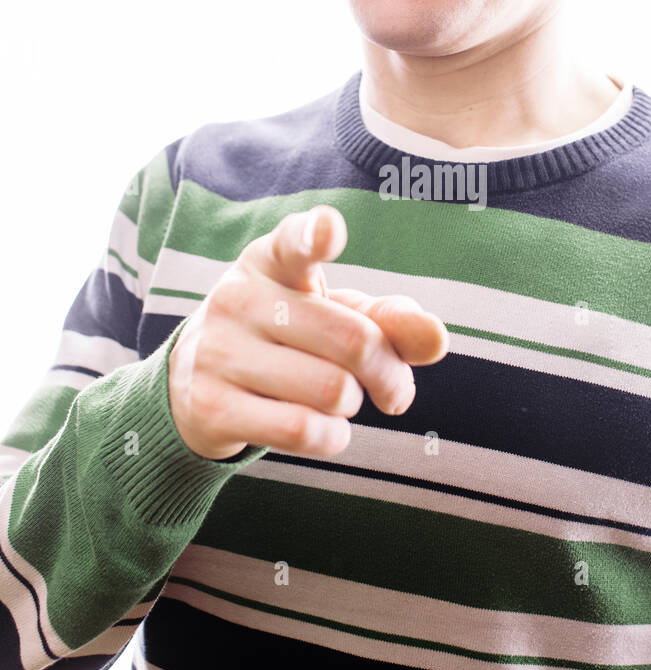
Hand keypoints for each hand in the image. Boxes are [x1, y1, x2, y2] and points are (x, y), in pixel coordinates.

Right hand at [167, 204, 447, 459]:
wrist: (194, 387)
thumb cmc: (288, 340)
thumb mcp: (337, 317)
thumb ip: (391, 320)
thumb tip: (436, 339)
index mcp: (271, 261)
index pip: (295, 243)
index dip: (315, 236)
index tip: (329, 231)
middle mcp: (238, 299)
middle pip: (353, 342)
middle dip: (389, 374)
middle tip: (394, 391)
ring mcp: (219, 353)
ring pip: (333, 391)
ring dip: (354, 406)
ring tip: (339, 401)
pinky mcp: (212, 407)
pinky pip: (304, 430)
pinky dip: (333, 437)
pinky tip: (324, 428)